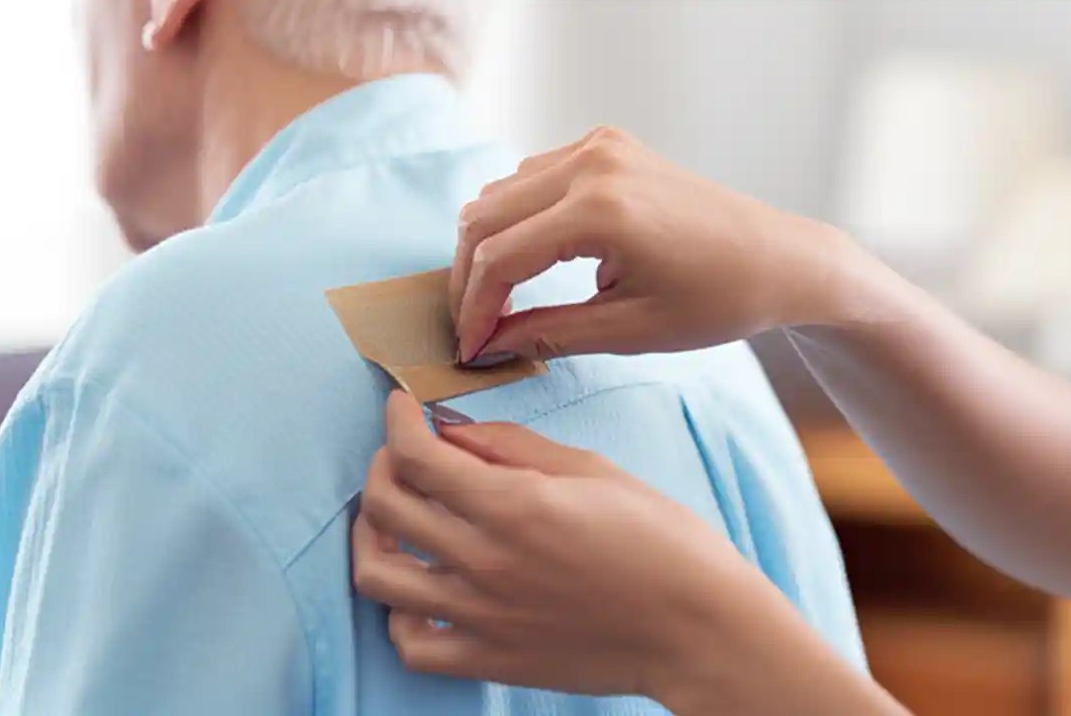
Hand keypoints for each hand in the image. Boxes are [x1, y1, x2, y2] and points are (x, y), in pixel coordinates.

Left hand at [351, 392, 794, 701]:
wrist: (698, 628)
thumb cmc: (662, 543)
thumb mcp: (594, 471)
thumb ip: (514, 446)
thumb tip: (454, 431)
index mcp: (514, 505)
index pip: (414, 454)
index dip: (395, 421)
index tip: (401, 409)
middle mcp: (485, 561)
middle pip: (384, 505)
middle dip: (382, 465)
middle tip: (403, 455)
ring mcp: (481, 617)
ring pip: (377, 575)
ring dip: (371, 535)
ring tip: (393, 520)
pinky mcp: (490, 660)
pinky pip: (410, 644)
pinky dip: (399, 614)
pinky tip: (419, 590)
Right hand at [450, 127, 864, 363]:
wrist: (778, 259)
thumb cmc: (719, 300)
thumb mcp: (630, 331)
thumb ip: (547, 333)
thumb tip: (487, 344)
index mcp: (600, 210)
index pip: (500, 259)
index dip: (474, 310)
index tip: (468, 350)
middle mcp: (592, 163)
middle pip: (484, 217)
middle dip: (469, 277)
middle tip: (473, 328)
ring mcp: (599, 146)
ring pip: (500, 192)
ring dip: (488, 245)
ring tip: (496, 302)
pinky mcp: (606, 145)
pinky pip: (532, 178)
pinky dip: (516, 219)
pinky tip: (528, 262)